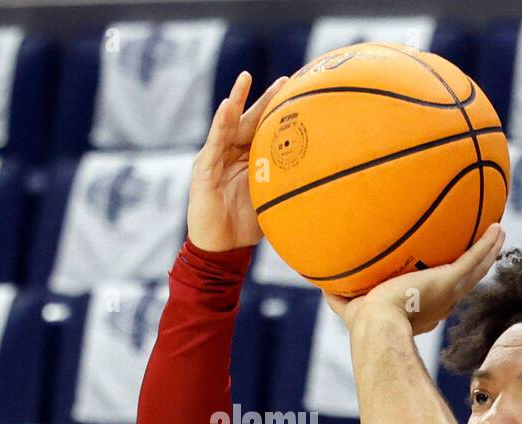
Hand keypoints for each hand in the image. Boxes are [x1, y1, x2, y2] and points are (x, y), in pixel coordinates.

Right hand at [187, 71, 289, 252]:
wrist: (221, 248)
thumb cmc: (245, 226)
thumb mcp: (270, 198)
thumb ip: (284, 183)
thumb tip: (317, 174)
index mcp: (247, 159)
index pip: (263, 129)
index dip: (278, 111)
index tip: (299, 92)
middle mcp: (230, 153)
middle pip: (249, 120)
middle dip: (266, 99)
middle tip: (285, 80)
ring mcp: (215, 159)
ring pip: (228, 124)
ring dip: (236, 100)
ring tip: (245, 78)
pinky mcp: (204, 169)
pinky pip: (214, 142)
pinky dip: (220, 123)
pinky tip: (227, 106)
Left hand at [323, 223, 505, 333]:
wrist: (378, 326)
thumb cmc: (362, 323)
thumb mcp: (348, 306)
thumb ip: (336, 294)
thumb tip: (315, 281)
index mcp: (422, 310)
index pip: (437, 296)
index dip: (444, 286)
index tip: (445, 277)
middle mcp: (440, 303)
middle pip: (464, 282)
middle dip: (474, 266)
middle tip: (484, 252)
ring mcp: (448, 292)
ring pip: (477, 270)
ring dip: (489, 252)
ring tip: (500, 234)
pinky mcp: (450, 281)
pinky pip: (475, 259)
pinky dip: (488, 245)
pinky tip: (498, 228)